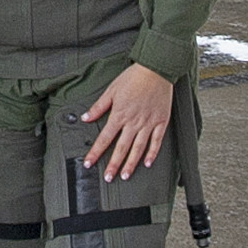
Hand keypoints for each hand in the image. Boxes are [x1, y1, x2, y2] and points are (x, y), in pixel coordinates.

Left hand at [79, 62, 175, 180]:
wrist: (156, 69)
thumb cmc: (134, 77)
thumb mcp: (111, 90)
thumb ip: (98, 107)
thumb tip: (86, 118)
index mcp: (119, 115)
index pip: (104, 138)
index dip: (96, 152)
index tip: (89, 163)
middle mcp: (133, 122)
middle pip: (121, 148)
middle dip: (113, 165)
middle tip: (109, 178)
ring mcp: (148, 123)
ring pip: (138, 148)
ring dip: (131, 163)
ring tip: (126, 175)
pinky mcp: (161, 121)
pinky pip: (156, 141)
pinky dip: (152, 153)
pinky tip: (147, 163)